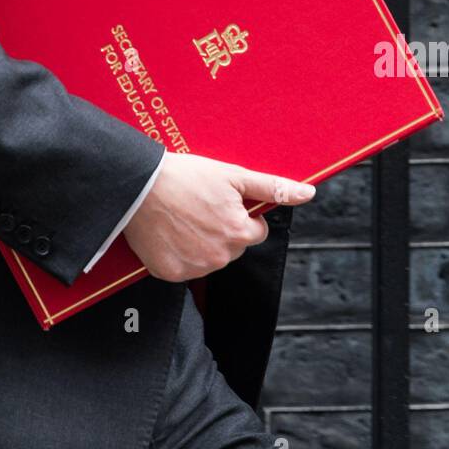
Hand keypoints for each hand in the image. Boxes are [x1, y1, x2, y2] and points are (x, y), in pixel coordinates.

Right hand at [123, 151, 315, 282]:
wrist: (139, 185)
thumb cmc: (186, 176)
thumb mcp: (233, 175)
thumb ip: (272, 188)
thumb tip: (308, 193)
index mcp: (239, 233)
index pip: (255, 232)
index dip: (241, 214)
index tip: (220, 200)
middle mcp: (220, 257)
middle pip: (233, 246)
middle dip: (222, 228)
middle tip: (199, 206)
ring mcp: (194, 268)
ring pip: (210, 258)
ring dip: (202, 242)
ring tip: (183, 216)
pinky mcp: (170, 273)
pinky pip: (184, 267)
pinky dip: (179, 252)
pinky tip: (170, 232)